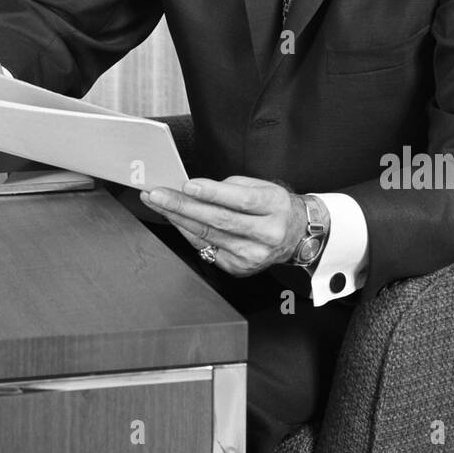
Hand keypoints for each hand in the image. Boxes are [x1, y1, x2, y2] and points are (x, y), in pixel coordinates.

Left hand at [140, 176, 312, 275]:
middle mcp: (266, 235)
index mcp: (275, 208)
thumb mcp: (262, 187)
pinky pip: (206, 248)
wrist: (296, 235)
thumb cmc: (274, 206)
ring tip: (158, 203)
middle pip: (219, 220)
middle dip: (183, 206)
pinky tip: (174, 219)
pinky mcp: (239, 268)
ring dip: (178, 218)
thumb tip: (196, 188)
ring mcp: (252, 255)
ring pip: (208, 235)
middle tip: (158, 194)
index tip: (187, 184)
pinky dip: (187, 232)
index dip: (213, 193)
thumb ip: (231, 187)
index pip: (241, 201)